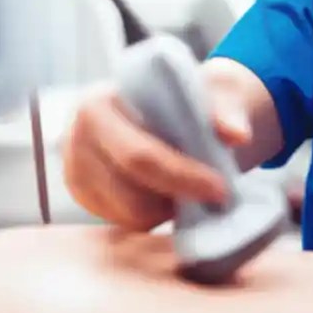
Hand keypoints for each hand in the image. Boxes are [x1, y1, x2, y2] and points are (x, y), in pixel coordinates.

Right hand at [62, 79, 252, 230]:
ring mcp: (75, 172)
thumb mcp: (209, 91)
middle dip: (177, 199)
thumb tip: (237, 134)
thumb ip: (226, 109)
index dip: (182, 176)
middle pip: (131, 195)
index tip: (220, 189)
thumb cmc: (184, 97)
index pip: (139, 155)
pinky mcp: (83, 196)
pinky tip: (166, 192)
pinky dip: (151, 215)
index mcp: (97, 105)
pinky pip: (123, 222)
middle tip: (213, 195)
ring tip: (186, 186)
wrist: (163, 105)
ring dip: (165, 209)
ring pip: (129, 214)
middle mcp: (76, 139)